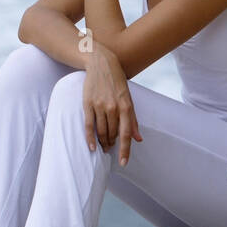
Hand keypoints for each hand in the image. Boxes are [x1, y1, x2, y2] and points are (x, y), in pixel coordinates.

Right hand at [82, 43, 141, 164]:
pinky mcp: (88, 103)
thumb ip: (133, 120)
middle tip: (110, 150)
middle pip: (112, 134)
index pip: (126, 134)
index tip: (123, 163)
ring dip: (102, 142)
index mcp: (126, 106)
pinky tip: (91, 146)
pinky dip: (90, 138)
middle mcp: (113, 107)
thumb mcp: (128, 99)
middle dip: (112, 145)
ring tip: (103, 147)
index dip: (125, 150)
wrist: (101, 64)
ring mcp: (100, 106)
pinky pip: (89, 125)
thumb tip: (138, 139)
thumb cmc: (117, 82)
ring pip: (101, 131)